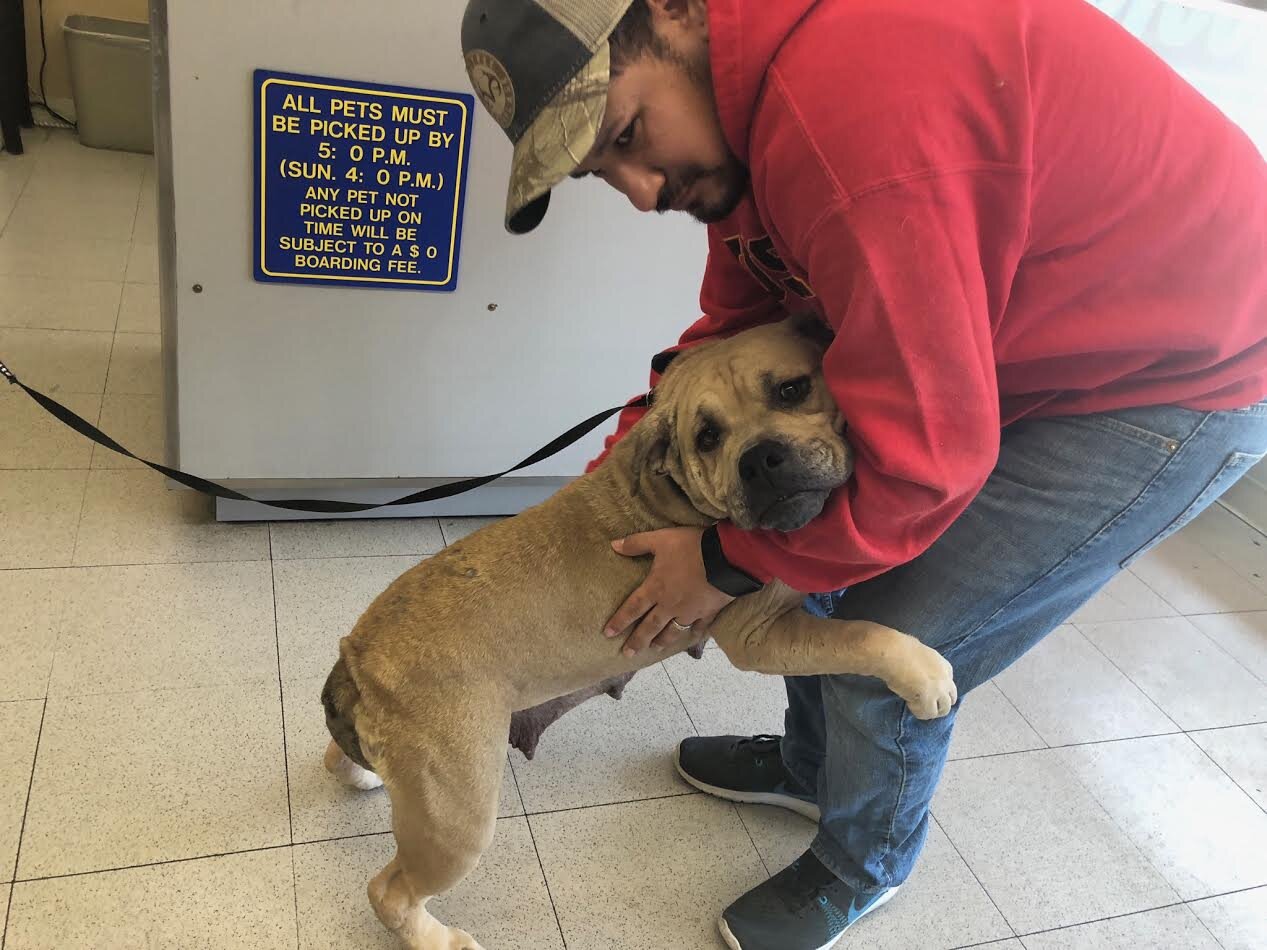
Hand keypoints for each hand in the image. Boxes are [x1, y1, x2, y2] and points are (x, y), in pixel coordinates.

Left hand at [605, 527, 734, 656]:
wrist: (725, 558)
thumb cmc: (690, 547)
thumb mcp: (661, 539)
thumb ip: (636, 543)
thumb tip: (613, 545)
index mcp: (656, 588)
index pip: (633, 608)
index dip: (619, 621)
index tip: (608, 634)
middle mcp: (670, 605)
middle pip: (650, 627)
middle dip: (638, 641)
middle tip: (628, 654)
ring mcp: (690, 611)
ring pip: (672, 631)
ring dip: (663, 641)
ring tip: (655, 649)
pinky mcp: (708, 612)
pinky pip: (700, 627)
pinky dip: (695, 633)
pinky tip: (692, 637)